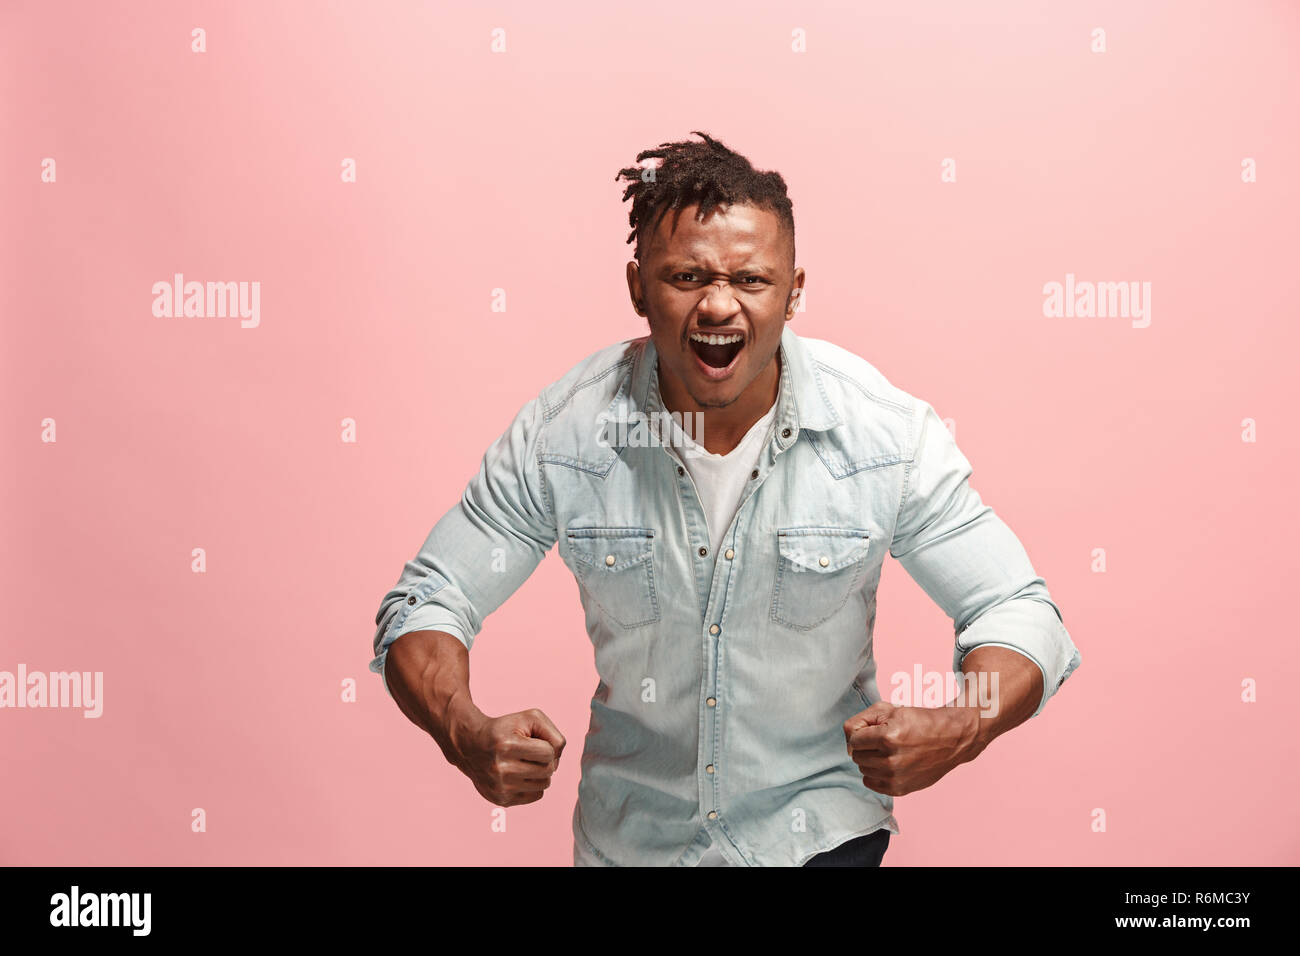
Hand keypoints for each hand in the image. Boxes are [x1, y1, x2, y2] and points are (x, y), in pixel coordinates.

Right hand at [451, 707, 566, 806]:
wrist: (471, 745)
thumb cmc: (505, 730)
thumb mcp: (529, 718)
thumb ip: (553, 734)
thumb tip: (558, 758)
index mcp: (507, 746)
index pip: (549, 753)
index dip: (546, 745)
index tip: (533, 742)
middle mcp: (502, 769)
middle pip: (548, 770)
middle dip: (545, 760)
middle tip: (530, 753)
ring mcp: (500, 787)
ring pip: (544, 785)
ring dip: (540, 773)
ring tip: (525, 763)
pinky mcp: (501, 800)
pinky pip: (535, 796)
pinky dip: (533, 785)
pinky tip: (520, 775)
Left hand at [843, 701, 979, 796]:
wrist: (951, 739)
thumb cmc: (919, 721)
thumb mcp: (888, 709)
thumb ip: (860, 720)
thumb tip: (848, 743)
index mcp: (888, 738)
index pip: (853, 740)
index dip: (862, 733)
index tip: (874, 730)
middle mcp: (891, 760)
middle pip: (857, 756)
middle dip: (866, 746)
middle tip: (883, 740)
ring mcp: (896, 777)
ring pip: (863, 769)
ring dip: (870, 759)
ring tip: (888, 751)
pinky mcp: (900, 789)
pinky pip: (871, 783)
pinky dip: (875, 774)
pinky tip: (888, 764)